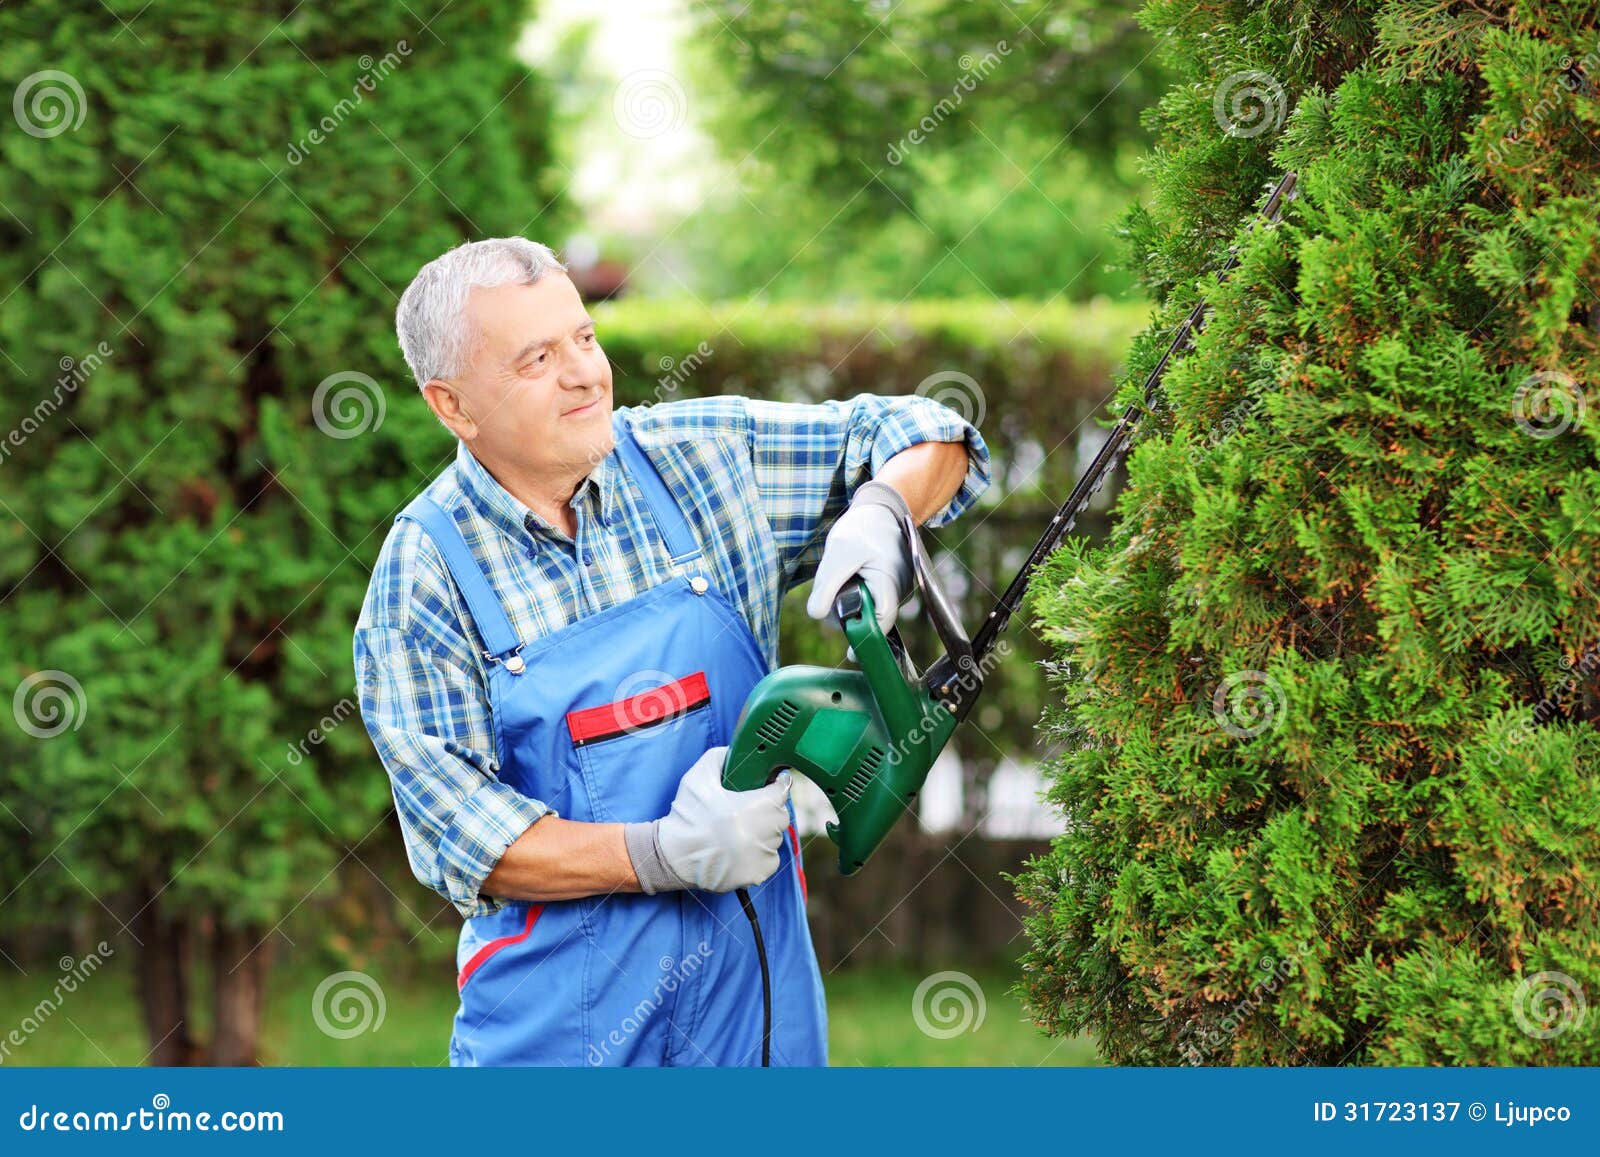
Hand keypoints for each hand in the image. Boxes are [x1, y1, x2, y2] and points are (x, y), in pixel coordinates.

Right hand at [624, 746, 791, 893]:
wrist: (674, 856)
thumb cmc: (688, 815)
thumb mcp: (699, 776)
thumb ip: (720, 757)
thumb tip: (735, 751)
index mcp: (758, 805)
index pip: (782, 789)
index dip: (774, 786)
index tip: (765, 788)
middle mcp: (766, 831)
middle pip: (780, 815)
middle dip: (767, 811)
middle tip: (745, 812)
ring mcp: (764, 854)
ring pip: (774, 838)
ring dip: (762, 833)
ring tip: (737, 832)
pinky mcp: (759, 873)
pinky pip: (769, 859)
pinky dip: (758, 854)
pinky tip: (738, 850)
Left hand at [805, 480, 913, 635]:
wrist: (879, 511)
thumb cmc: (862, 529)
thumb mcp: (838, 553)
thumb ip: (826, 586)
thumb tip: (816, 614)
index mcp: (890, 581)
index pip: (881, 621)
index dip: (864, 636)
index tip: (851, 651)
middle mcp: (900, 590)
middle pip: (873, 619)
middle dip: (849, 613)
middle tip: (834, 590)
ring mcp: (897, 590)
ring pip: (870, 610)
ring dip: (852, 601)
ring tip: (846, 574)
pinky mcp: (889, 588)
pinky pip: (871, 600)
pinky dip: (857, 594)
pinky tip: (853, 576)